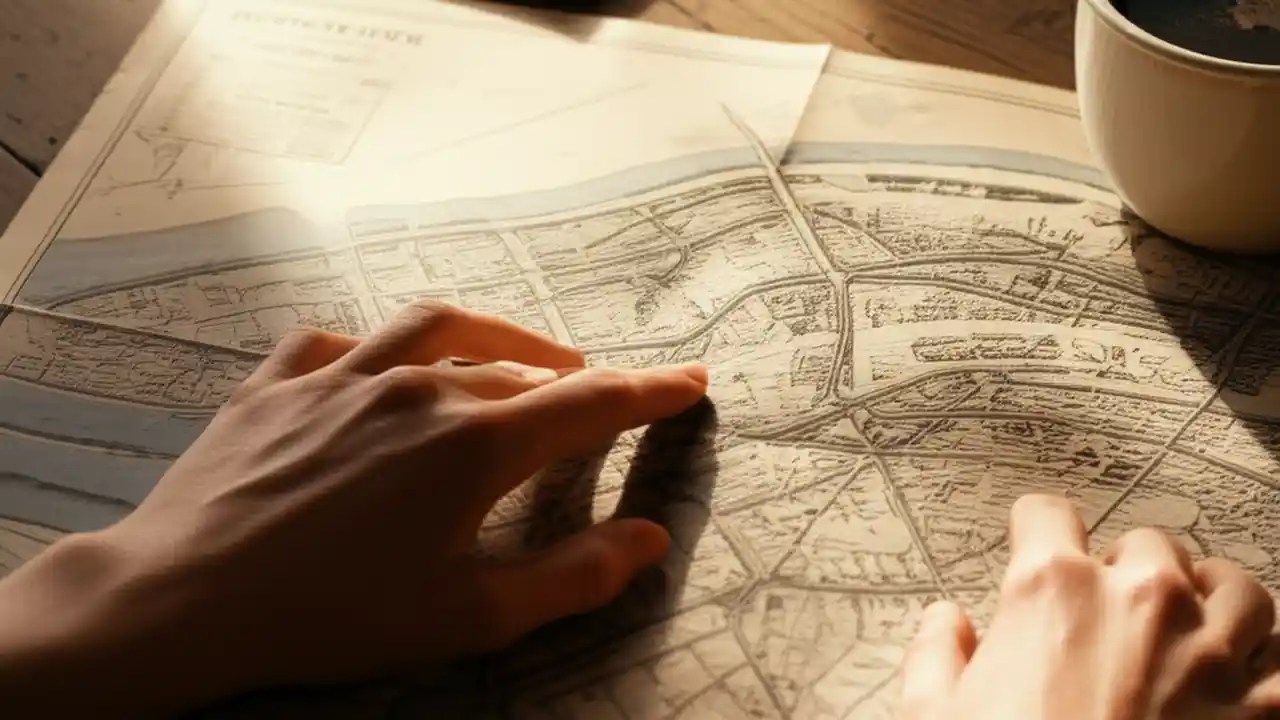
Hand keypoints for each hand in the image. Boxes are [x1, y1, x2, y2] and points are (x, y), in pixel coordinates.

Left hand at [0, 301, 707, 715]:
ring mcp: (341, 376)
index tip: (691, 379)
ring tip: (520, 359)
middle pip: (520, 369)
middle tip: (604, 397)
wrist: (185, 597)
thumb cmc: (332, 618)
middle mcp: (416, 390)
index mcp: (473, 445)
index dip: (651, 391)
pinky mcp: (279, 382)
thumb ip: (571, 576)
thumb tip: (649, 540)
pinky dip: (379, 346)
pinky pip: (340, 340)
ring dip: (494, 338)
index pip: (590, 403)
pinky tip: (384, 367)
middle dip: (575, 380)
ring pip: (439, 329)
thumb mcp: (468, 616)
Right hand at [900, 495, 1279, 719]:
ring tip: (1193, 624)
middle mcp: (1140, 601)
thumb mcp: (932, 716)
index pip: (1046, 515)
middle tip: (1110, 608)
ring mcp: (1213, 651)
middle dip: (1127, 568)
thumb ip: (936, 654)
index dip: (1035, 528)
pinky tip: (1244, 678)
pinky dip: (1269, 663)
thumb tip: (946, 624)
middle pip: (1147, 544)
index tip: (1035, 540)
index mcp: (1053, 592)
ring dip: (1212, 598)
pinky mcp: (1265, 709)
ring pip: (1235, 587)